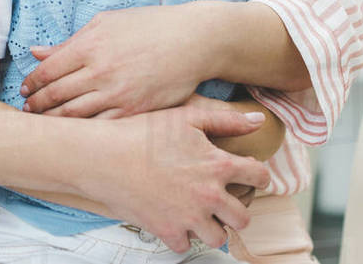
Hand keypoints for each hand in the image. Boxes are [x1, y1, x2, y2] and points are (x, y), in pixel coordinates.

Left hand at [19, 5, 209, 116]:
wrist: (193, 40)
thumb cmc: (148, 26)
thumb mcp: (106, 23)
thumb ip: (70, 42)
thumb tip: (36, 51)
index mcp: (89, 45)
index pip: (48, 70)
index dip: (32, 83)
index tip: (25, 89)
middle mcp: (100, 70)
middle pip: (56, 95)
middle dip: (37, 104)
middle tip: (28, 110)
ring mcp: (118, 93)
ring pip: (74, 115)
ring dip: (53, 121)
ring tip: (43, 124)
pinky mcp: (135, 110)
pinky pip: (100, 126)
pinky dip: (82, 131)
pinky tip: (74, 132)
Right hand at [78, 103, 269, 252]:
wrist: (103, 157)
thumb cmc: (141, 133)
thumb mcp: (185, 117)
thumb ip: (225, 120)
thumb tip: (258, 120)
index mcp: (217, 165)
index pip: (258, 177)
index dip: (258, 176)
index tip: (250, 177)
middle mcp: (209, 195)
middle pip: (243, 217)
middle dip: (236, 210)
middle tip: (223, 201)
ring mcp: (189, 217)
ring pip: (218, 237)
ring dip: (211, 227)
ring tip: (199, 214)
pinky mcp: (168, 232)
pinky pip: (186, 246)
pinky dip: (181, 236)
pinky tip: (174, 220)